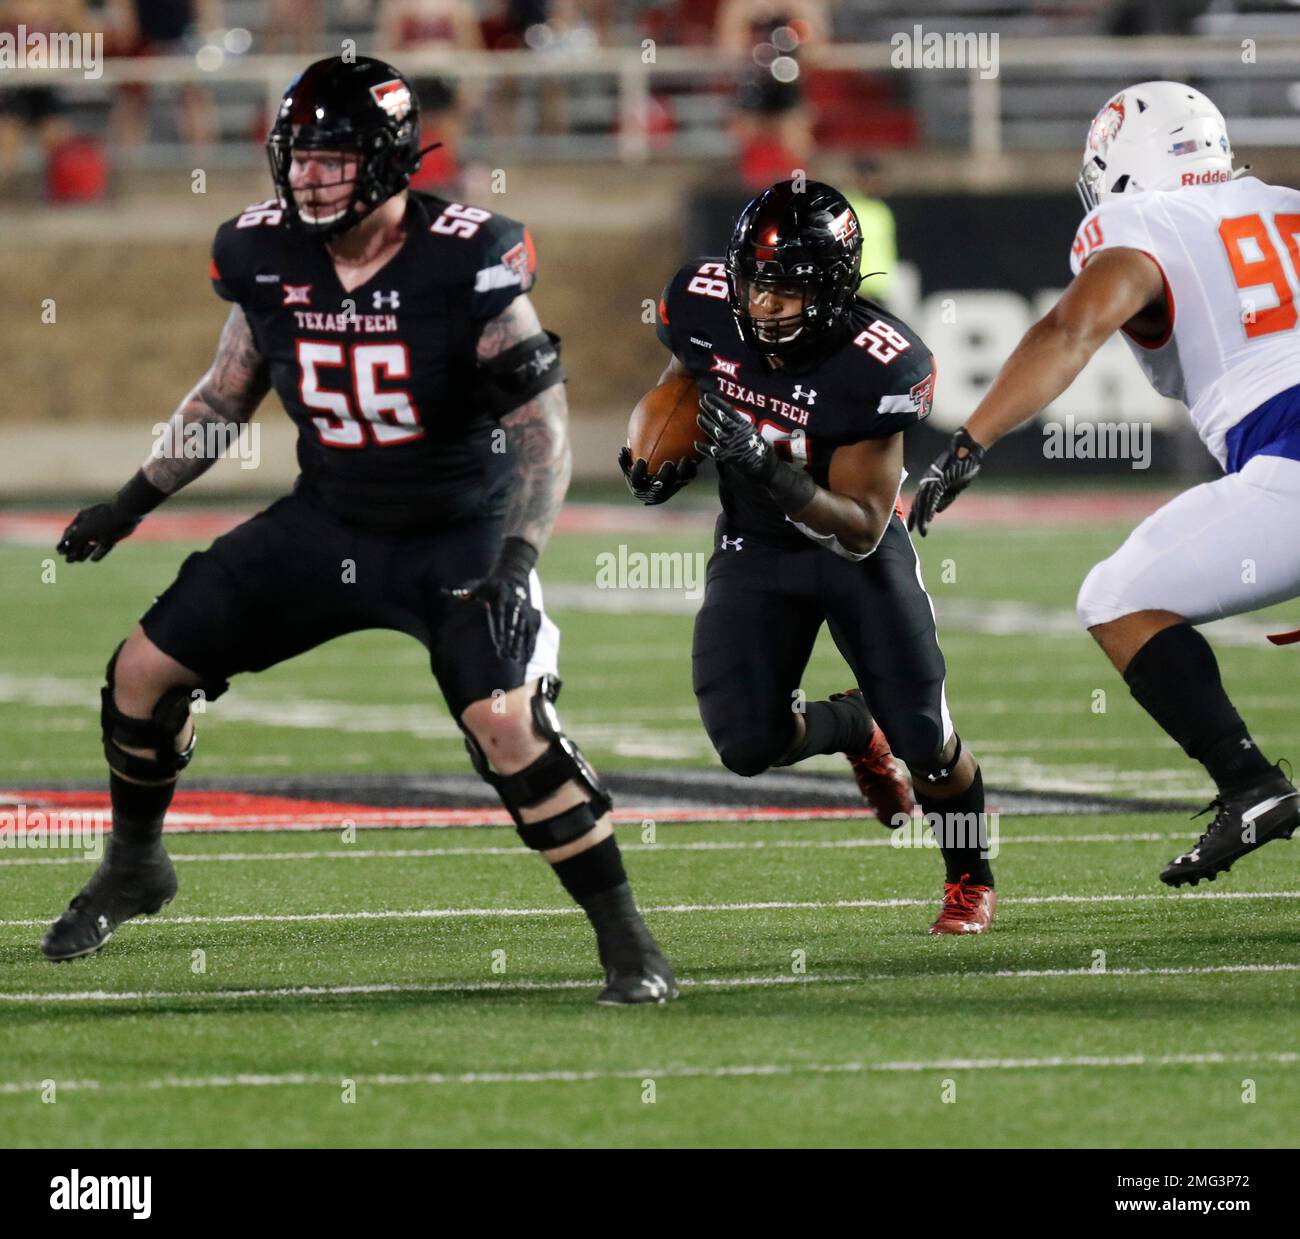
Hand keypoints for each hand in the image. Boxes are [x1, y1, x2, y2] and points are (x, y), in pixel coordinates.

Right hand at [56, 503, 141, 562]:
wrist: (126, 512)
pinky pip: (104, 547)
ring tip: (78, 560)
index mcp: (82, 520)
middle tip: (69, 560)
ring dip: (84, 552)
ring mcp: (103, 531)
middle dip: (74, 550)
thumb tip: (60, 550)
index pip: (71, 534)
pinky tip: (93, 559)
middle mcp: (92, 525)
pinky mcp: (115, 537)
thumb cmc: (104, 521)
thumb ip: (73, 541)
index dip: (65, 544)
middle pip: (81, 540)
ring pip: (92, 543)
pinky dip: (99, 553)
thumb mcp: (85, 532)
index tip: (60, 552)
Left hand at [442, 536, 540, 663]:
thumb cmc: (490, 585)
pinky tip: (526, 657)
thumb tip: (443, 591)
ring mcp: (524, 611)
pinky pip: (532, 632)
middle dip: (509, 641)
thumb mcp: (477, 586)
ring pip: (523, 630)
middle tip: (505, 656)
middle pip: (512, 625)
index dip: (499, 630)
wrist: (512, 576)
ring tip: (515, 659)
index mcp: (500, 598)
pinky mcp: (531, 616)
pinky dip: (530, 644)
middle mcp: (514, 605)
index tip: (497, 644)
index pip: (500, 616)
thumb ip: (463, 591)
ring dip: (520, 645)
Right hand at [618, 446, 696, 505]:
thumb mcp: (629, 467)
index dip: (638, 473)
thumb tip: (623, 449)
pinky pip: (688, 478)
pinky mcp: (680, 485)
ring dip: (682, 472)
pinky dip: (691, 470)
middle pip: (660, 487)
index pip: (637, 482)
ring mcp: (669, 490)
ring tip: (684, 459)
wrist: (655, 482)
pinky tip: (693, 460)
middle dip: (665, 476)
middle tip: (668, 463)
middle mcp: (655, 493)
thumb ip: (625, 460)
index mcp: (640, 489)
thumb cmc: (639, 471)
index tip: (641, 460)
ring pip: (677, 484)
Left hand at [695, 390, 774, 482]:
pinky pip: (713, 451)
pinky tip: (696, 444)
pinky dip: (704, 448)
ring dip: (706, 424)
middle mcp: (736, 433)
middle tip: (701, 402)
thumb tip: (729, 418)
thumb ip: (741, 426)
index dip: (718, 402)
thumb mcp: (753, 432)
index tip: (709, 396)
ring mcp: (731, 444)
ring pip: (715, 432)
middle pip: (720, 418)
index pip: (729, 410)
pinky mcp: (727, 456)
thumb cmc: (761, 449)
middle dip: (710, 409)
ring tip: (699, 417)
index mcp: (744, 426)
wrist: (765, 466)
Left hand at [907, 427, 985, 536]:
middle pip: (919, 502)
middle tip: (912, 531)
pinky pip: (933, 495)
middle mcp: (929, 481)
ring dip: (923, 516)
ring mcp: (933, 479)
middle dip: (916, 518)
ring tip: (921, 529)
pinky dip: (930, 507)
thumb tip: (937, 510)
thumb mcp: (954, 485)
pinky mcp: (940, 478)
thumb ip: (946, 498)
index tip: (915, 526)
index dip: (917, 513)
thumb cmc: (963, 465)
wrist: (968, 449)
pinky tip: (929, 517)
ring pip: (925, 501)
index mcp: (931, 483)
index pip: (921, 501)